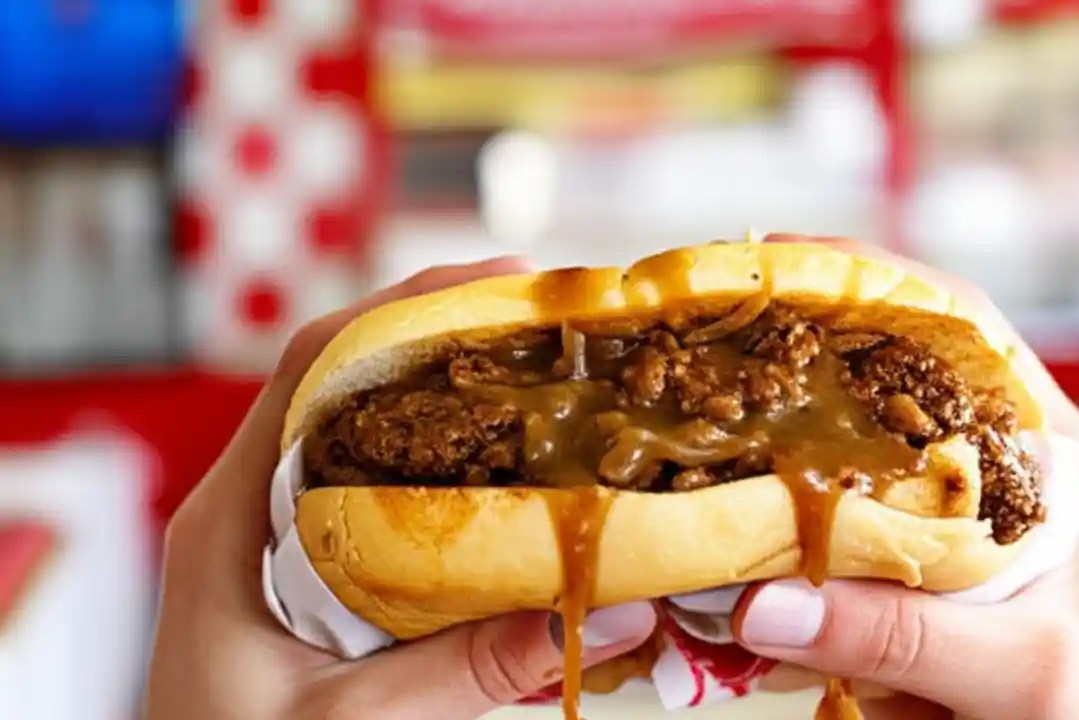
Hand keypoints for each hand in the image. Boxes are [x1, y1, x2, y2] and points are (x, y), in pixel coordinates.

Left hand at [144, 258, 657, 719]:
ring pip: (372, 440)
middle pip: (348, 384)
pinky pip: (389, 503)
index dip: (404, 307)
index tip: (500, 281)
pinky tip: (515, 485)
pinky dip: (455, 478)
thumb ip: (463, 672)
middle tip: (549, 325)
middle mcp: (251, 511)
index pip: (309, 365)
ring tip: (547, 383)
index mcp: (227, 517)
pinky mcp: (316, 583)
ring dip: (456, 404)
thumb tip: (605, 612)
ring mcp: (281, 545)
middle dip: (447, 340)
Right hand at [731, 235, 1078, 719]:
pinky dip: (771, 541)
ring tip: (690, 418)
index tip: (788, 259)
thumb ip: (906, 637)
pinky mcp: (904, 588)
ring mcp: (943, 532)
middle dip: (800, 353)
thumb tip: (761, 604)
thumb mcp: (1026, 672)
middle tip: (709, 333)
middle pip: (886, 385)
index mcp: (1049, 460)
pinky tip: (715, 539)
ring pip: (845, 465)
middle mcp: (989, 480)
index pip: (966, 330)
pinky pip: (824, 549)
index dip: (880, 282)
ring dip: (772, 446)